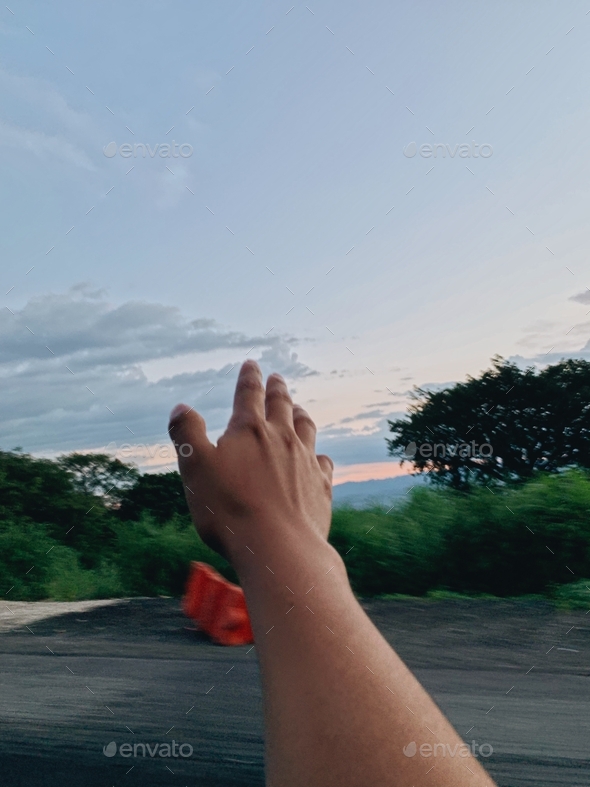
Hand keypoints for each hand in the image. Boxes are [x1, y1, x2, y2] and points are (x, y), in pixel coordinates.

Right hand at [168, 360, 333, 574]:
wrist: (279, 548)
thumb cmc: (230, 510)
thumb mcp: (195, 468)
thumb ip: (188, 434)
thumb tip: (181, 407)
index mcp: (249, 430)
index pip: (249, 394)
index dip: (249, 378)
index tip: (252, 365)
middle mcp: (282, 439)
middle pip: (282, 405)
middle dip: (277, 389)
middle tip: (276, 378)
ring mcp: (306, 461)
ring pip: (306, 428)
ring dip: (300, 415)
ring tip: (298, 410)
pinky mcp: (321, 487)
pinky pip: (323, 462)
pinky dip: (319, 455)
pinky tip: (318, 458)